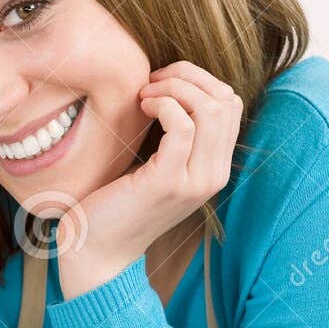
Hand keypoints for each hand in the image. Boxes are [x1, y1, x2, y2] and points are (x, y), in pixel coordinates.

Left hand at [56, 62, 242, 298]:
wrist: (96, 250)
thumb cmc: (117, 203)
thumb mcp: (156, 166)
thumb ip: (176, 137)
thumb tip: (172, 86)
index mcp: (215, 169)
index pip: (232, 106)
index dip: (200, 81)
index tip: (162, 82)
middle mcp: (214, 176)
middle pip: (227, 101)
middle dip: (189, 77)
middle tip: (152, 82)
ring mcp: (195, 181)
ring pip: (211, 109)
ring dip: (175, 88)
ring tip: (145, 95)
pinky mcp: (169, 182)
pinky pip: (183, 125)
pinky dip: (162, 104)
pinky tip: (141, 107)